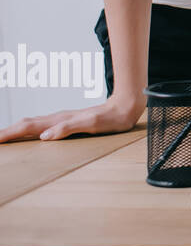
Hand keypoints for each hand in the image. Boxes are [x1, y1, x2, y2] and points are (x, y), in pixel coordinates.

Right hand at [0, 92, 145, 142]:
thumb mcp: (91, 124)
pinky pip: (42, 126)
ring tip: (4, 137)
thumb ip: (68, 128)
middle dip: (7, 132)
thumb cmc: (110, 118)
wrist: (124, 107)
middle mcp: (57, 119)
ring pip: (32, 124)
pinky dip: (30, 130)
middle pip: (26, 124)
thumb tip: (45, 136)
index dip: (10, 133)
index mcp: (58, 120)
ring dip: (16, 131)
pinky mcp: (68, 122)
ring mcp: (62, 120)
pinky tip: (30, 134)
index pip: (28, 127)